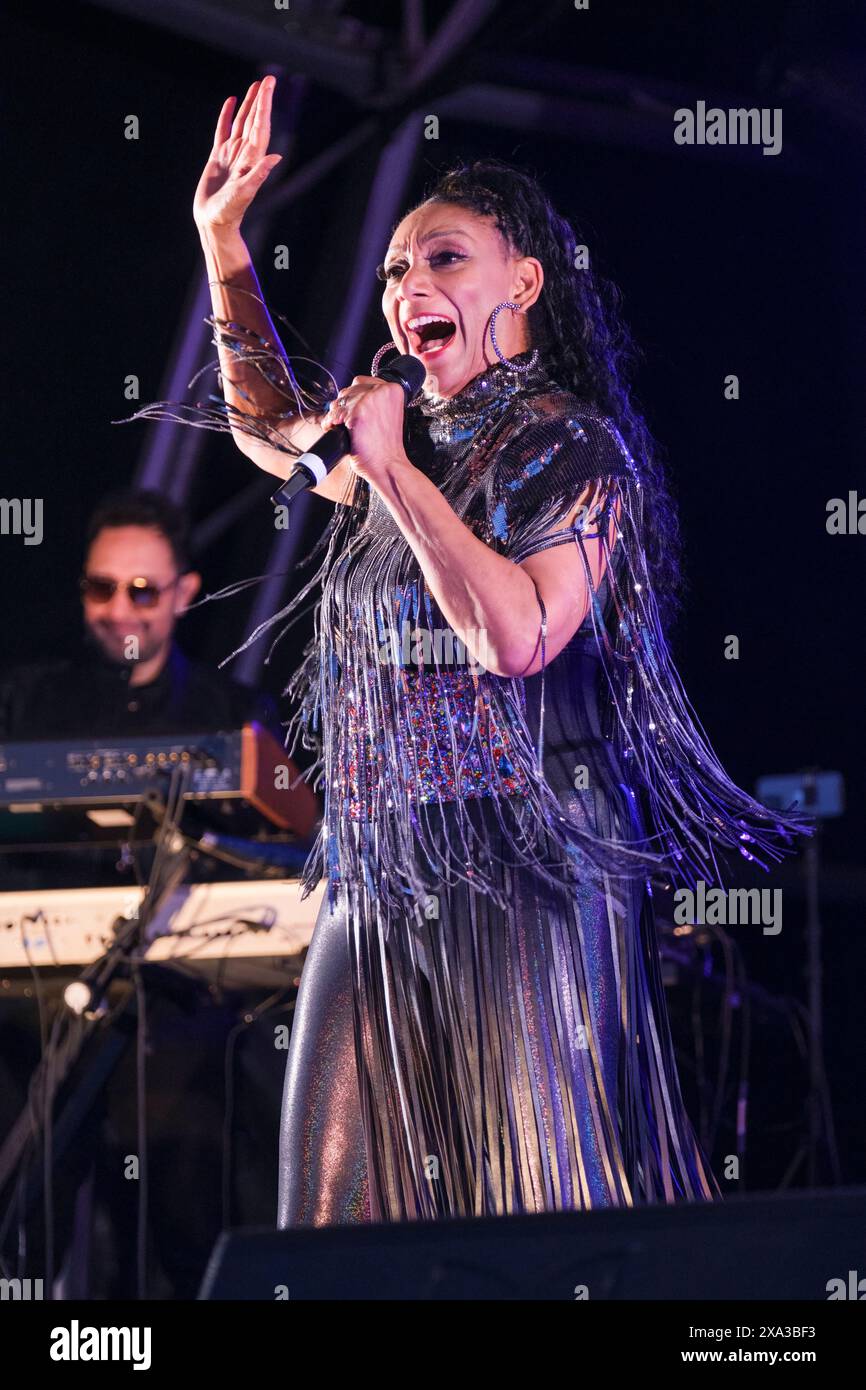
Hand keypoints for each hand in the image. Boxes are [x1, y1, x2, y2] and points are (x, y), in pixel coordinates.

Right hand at [193, 76, 281, 232]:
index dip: (265, 106)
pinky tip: (230, 103)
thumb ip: (259, 174)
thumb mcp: (244, 193)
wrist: (213, 223)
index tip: (269, 86)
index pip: (260, 126)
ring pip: (241, 123)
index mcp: (252, 160)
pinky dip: (227, 117)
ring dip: (248, 106)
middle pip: (254, 121)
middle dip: (260, 100)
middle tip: (267, 79)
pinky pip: (223, 132)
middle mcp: (244, 155)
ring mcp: (231, 155)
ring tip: (253, 87)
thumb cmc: (228, 212)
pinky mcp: (218, 158)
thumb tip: (276, 157)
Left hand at [325, 376, 413, 485]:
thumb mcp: (388, 415)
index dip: (353, 395)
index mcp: (393, 389)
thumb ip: (375, 402)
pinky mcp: (357, 413)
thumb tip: (350, 396)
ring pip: (340, 401)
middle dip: (343, 405)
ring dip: (336, 414)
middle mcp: (382, 390)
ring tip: (341, 426)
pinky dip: (330, 423)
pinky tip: (335, 429)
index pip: (362, 381)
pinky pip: (334, 414)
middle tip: (345, 420)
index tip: (352, 407)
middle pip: (349, 390)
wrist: (388, 465)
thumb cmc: (387, 446)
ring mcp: (369, 400)